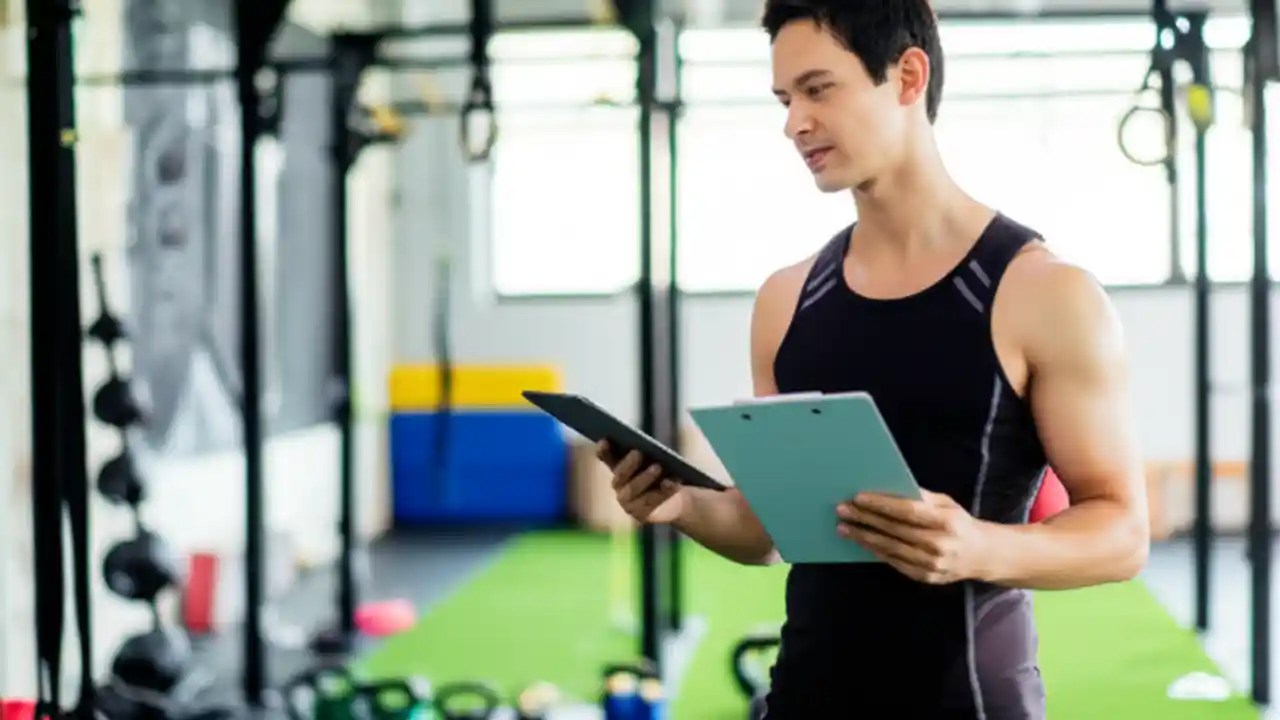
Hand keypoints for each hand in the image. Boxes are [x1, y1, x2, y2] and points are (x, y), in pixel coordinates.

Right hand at [597, 440, 685, 524]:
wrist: (678, 499)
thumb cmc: (666, 472)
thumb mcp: (659, 459)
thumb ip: (652, 452)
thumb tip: (651, 446)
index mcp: (619, 466)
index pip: (607, 457)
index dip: (603, 450)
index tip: (604, 440)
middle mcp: (619, 485)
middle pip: (620, 474)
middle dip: (628, 463)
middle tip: (638, 452)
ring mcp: (627, 502)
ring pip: (633, 489)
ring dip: (645, 477)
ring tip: (658, 466)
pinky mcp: (641, 515)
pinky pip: (650, 502)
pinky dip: (662, 491)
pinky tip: (670, 483)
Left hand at [836, 490, 990, 584]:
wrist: (982, 556)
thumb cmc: (959, 523)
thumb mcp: (946, 504)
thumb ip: (921, 497)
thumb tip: (888, 488)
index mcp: (945, 522)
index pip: (907, 511)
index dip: (881, 505)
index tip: (858, 497)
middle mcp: (938, 544)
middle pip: (894, 530)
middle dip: (864, 519)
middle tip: (842, 510)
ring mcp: (931, 564)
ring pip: (890, 548)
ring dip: (863, 537)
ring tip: (843, 527)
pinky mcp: (925, 577)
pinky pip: (894, 562)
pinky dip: (875, 551)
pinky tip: (860, 541)